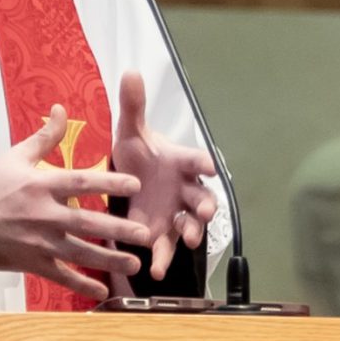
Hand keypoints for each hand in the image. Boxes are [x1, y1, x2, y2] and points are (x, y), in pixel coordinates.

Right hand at [0, 105, 152, 299]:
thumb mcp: (15, 155)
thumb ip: (44, 137)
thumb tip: (61, 109)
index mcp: (42, 186)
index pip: (82, 182)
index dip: (110, 182)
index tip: (135, 184)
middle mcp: (45, 215)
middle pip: (89, 223)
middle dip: (120, 230)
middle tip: (147, 234)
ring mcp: (40, 242)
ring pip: (81, 253)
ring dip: (110, 259)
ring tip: (135, 262)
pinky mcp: (33, 263)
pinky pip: (62, 275)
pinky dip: (82, 285)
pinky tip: (102, 292)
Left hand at [112, 72, 217, 279]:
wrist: (130, 177)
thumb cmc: (137, 152)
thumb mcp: (130, 129)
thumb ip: (132, 105)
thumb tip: (130, 71)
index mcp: (180, 161)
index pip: (196, 160)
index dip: (203, 163)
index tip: (209, 167)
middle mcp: (185, 188)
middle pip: (202, 197)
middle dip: (205, 205)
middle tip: (206, 212)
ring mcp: (176, 212)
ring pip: (191, 225)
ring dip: (192, 233)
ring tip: (190, 242)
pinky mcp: (163, 231)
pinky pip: (167, 246)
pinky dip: (162, 256)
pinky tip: (153, 269)